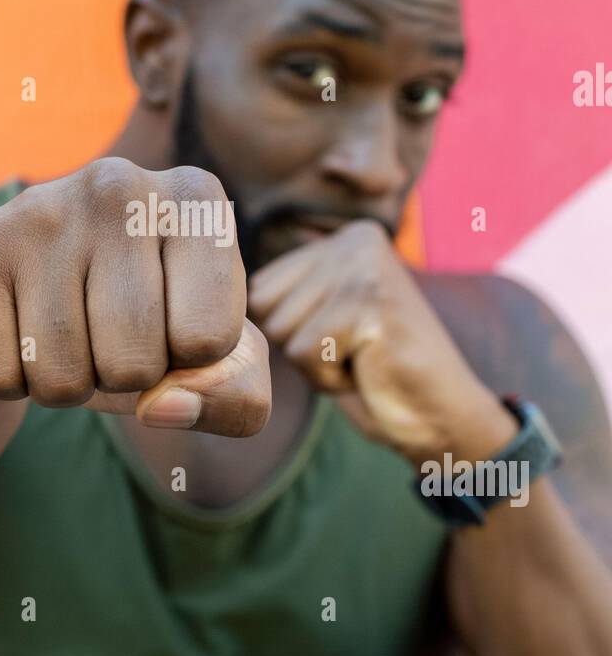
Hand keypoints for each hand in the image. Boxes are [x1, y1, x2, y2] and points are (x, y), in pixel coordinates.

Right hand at [0, 158, 270, 436]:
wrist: (28, 288)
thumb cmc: (144, 322)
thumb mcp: (216, 361)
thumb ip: (238, 398)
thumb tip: (163, 408)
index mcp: (196, 199)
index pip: (209, 341)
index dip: (187, 362)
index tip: (169, 324)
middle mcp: (120, 184)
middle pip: (136, 363)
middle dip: (123, 379)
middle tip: (107, 335)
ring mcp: (39, 209)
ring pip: (62, 377)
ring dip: (64, 384)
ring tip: (63, 332)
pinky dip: (6, 381)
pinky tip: (14, 329)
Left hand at [247, 221, 514, 466]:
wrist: (440, 418)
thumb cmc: (375, 374)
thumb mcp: (327, 316)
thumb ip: (289, 291)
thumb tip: (214, 287)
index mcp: (347, 237)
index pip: (261, 288)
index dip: (293, 331)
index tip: (343, 338)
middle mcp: (356, 241)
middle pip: (267, 308)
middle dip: (301, 347)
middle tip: (357, 352)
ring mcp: (365, 269)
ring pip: (283, 331)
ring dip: (316, 364)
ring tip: (365, 359)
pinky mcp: (370, 305)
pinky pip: (305, 353)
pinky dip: (329, 378)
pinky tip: (371, 370)